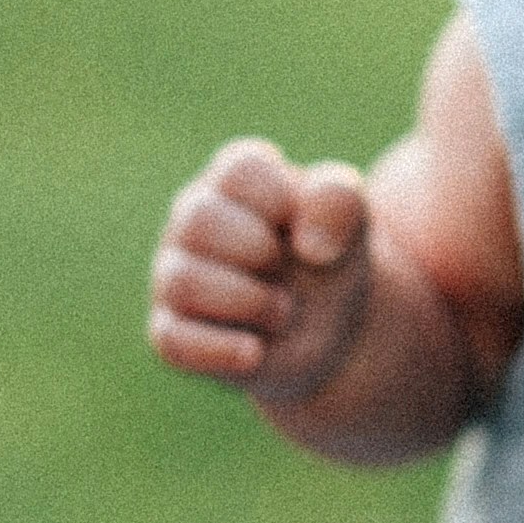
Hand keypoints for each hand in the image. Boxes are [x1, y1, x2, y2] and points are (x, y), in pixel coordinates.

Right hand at [150, 141, 375, 404]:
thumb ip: (339, 202)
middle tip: (285, 269)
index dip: (284, 204)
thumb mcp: (351, 223)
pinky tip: (256, 352)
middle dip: (260, 252)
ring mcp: (174, 277)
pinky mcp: (171, 332)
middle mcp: (191, 222)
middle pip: (199, 221)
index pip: (241, 170)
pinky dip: (220, 349)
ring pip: (182, 281)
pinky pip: (172, 342)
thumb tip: (310, 246)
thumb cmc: (328, 262)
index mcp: (231, 180)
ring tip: (282, 312)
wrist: (331, 331)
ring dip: (249, 301)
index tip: (305, 228)